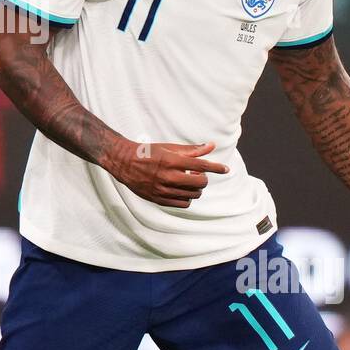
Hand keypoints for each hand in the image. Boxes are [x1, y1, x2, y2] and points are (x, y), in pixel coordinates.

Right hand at [104, 139, 228, 207]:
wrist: (124, 163)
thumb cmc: (148, 153)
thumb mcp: (169, 148)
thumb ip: (192, 150)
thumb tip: (211, 146)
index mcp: (171, 161)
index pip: (202, 166)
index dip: (216, 168)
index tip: (225, 169)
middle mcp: (168, 176)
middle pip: (200, 182)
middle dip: (204, 178)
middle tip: (198, 173)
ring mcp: (163, 190)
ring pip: (193, 194)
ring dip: (196, 188)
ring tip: (188, 181)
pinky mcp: (158, 199)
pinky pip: (183, 204)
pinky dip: (187, 197)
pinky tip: (182, 190)